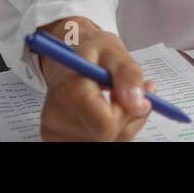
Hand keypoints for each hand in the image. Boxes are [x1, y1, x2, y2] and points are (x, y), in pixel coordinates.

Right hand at [37, 16, 154, 140]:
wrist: (67, 57)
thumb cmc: (91, 51)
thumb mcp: (113, 50)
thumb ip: (128, 74)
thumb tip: (138, 103)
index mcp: (69, 91)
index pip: (107, 126)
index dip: (128, 113)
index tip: (135, 95)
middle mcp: (56, 117)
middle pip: (108, 137)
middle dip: (129, 116)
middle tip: (134, 92)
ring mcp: (55, 131)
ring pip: (108, 142)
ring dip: (124, 123)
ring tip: (122, 96)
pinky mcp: (58, 139)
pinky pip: (99, 143)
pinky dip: (114, 130)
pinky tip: (111, 110)